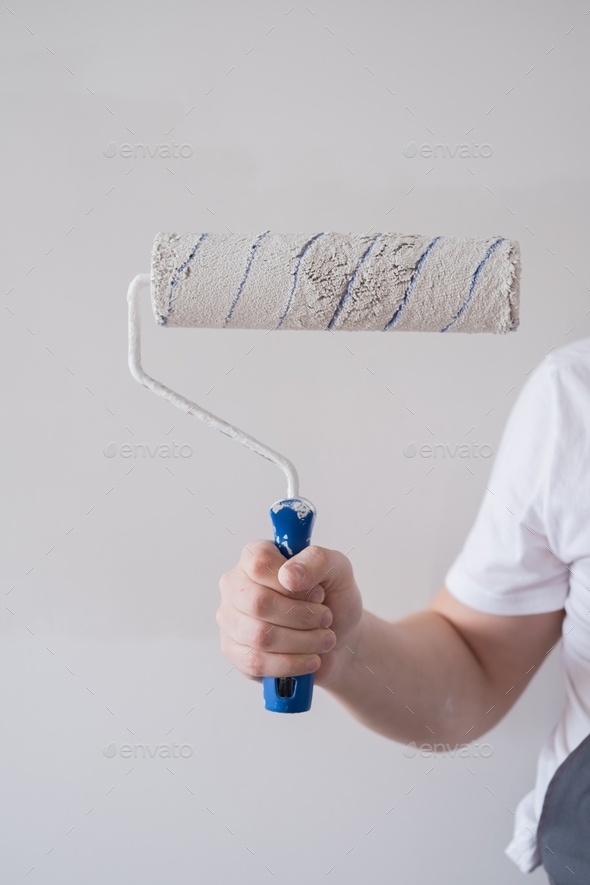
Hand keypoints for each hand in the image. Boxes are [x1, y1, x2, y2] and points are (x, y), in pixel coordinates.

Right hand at [217, 541, 362, 686]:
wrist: (339, 640)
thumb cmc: (333, 600)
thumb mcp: (337, 570)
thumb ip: (317, 561)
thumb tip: (288, 575)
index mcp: (255, 556)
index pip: (259, 563)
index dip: (291, 582)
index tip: (317, 592)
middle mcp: (236, 585)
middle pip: (258, 602)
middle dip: (302, 616)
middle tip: (325, 619)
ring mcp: (230, 619)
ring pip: (259, 636)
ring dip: (302, 641)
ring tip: (324, 639)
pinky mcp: (233, 651)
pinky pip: (256, 662)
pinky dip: (291, 663)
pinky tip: (310, 659)